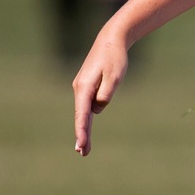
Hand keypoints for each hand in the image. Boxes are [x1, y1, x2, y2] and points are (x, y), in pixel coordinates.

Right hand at [72, 30, 128, 155]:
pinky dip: (85, 120)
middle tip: (83, 153)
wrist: (110, 40)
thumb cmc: (115, 58)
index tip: (82, 144)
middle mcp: (79, 88)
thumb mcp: (114, 77)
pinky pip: (85, 107)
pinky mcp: (86, 87)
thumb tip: (96, 110)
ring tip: (84, 149)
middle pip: (80, 116)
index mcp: (85, 87)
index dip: (82, 131)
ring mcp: (82, 88)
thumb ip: (105, 95)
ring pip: (82, 113)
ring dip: (83, 130)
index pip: (83, 114)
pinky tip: (85, 131)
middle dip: (82, 135)